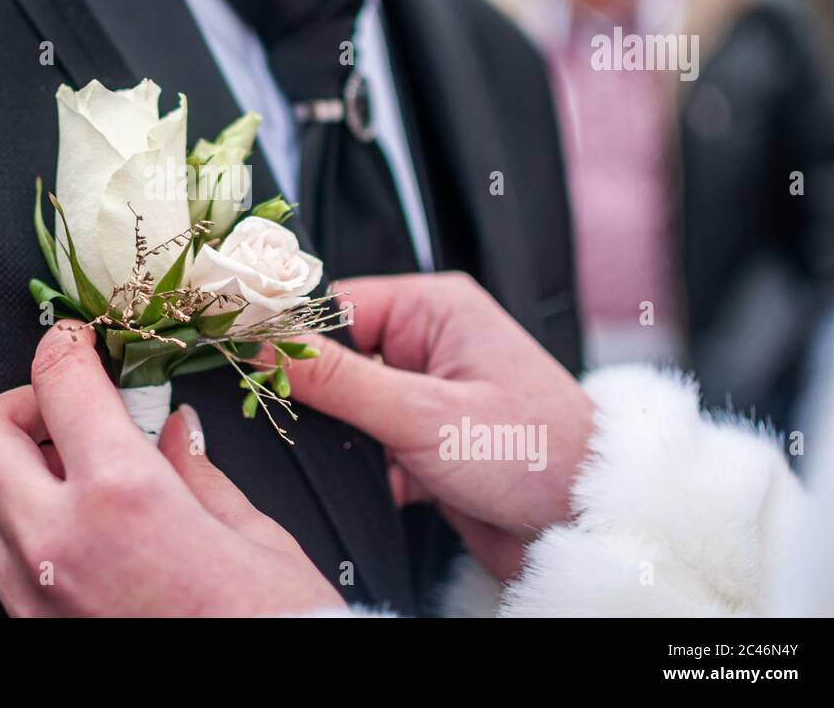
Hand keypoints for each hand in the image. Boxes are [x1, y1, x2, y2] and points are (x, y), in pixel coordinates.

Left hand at [0, 324, 343, 616]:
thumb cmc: (276, 631)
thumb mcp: (256, 538)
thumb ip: (199, 474)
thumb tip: (174, 433)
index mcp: (124, 497)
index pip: (59, 381)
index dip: (64, 343)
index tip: (75, 341)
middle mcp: (61, 544)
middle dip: (17, 402)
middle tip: (64, 408)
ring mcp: (35, 596)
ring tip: (59, 471)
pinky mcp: (31, 631)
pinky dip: (8, 527)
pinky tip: (66, 527)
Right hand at [279, 272, 593, 578]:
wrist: (585, 528)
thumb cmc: (538, 454)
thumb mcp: (425, 415)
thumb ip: (337, 380)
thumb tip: (267, 346)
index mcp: (434, 308)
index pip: (334, 304)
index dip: (291, 333)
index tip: (248, 359)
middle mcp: (429, 341)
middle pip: (335, 355)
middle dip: (316, 393)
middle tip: (293, 419)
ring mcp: (426, 391)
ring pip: (347, 403)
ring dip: (344, 435)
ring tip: (363, 453)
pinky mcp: (425, 437)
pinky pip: (368, 441)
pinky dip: (365, 465)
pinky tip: (383, 482)